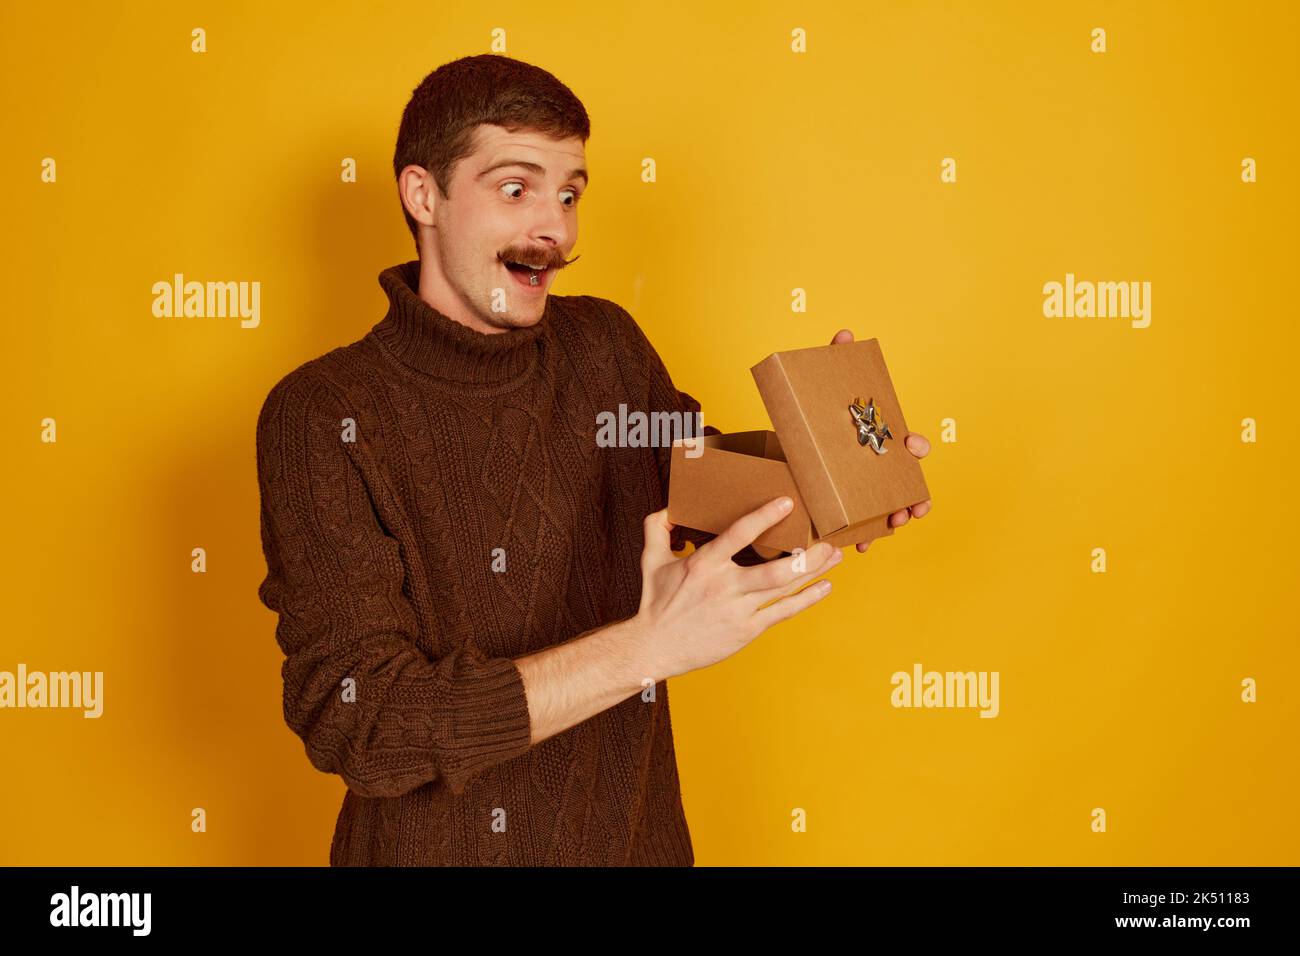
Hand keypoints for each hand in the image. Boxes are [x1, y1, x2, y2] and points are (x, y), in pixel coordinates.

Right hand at [634, 497, 842, 679]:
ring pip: (784, 589)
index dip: (765, 517)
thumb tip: (670, 507)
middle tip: (829, 540)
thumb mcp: (650, 559)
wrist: (654, 647)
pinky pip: (782, 612)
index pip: (739, 534)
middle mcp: (724, 586)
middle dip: (808, 555)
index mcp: (703, 564)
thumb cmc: (655, 602)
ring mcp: (738, 610)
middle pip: (776, 570)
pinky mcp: (746, 630)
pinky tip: (825, 588)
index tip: (787, 502)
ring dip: (814, 572)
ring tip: (835, 557)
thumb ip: (657, 527)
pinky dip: (806, 600)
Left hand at [830, 329, 931, 551]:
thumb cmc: (813, 417)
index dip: (915, 447)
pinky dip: (865, 538)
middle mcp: (879, 467)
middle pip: (908, 484)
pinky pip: (863, 528)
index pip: (907, 444)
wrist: (788, 445)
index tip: (914, 450)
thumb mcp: (820, 391)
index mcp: (879, 439)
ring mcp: (866, 490)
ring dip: (897, 518)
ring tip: (892, 525)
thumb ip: (833, 361)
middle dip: (916, 497)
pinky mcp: (847, 509)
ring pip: (892, 508)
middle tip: (912, 507)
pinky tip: (862, 545)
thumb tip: (845, 333)